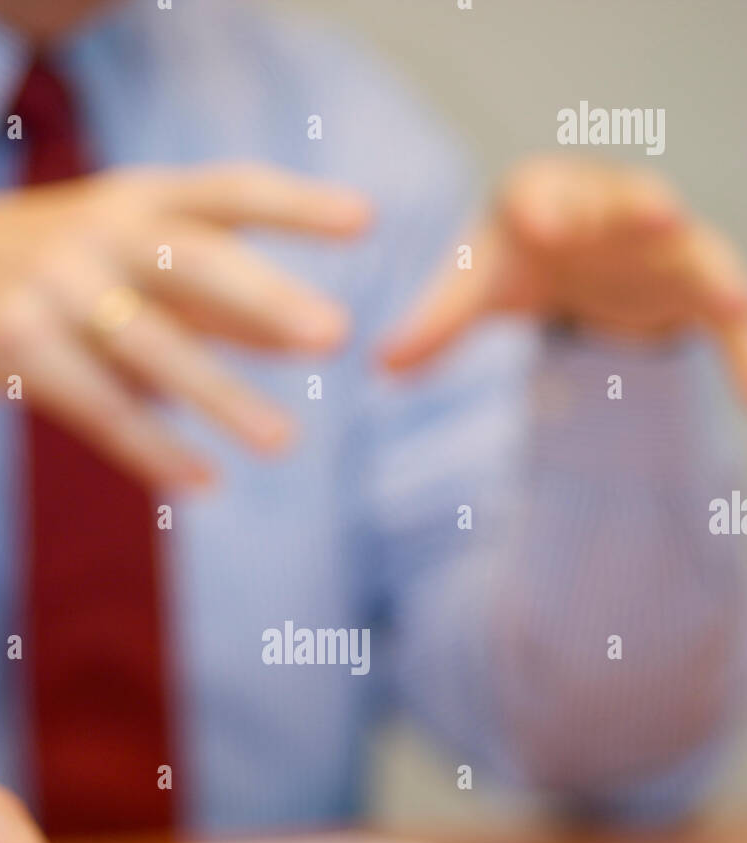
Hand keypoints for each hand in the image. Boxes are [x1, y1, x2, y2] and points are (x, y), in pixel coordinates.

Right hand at [0, 164, 369, 487]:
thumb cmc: (59, 270)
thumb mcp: (132, 260)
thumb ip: (215, 297)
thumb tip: (309, 337)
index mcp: (140, 198)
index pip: (230, 193)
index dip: (297, 206)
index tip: (366, 222)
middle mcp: (101, 230)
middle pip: (196, 261)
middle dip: (266, 298)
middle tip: (334, 335)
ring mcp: (56, 285)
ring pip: (153, 347)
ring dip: (222, 398)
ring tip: (283, 442)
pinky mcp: (19, 345)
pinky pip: (100, 407)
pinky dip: (153, 448)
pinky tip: (203, 483)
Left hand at [380, 156, 746, 396]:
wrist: (573, 250)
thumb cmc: (518, 257)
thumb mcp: (479, 285)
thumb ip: (438, 321)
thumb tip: (383, 366)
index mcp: (541, 199)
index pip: (537, 192)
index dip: (542, 204)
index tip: (541, 221)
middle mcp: (607, 208)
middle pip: (625, 201)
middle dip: (640, 209)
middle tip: (659, 212)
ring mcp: (657, 243)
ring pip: (689, 249)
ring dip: (709, 271)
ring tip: (730, 297)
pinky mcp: (691, 283)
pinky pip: (723, 316)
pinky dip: (740, 346)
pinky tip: (746, 398)